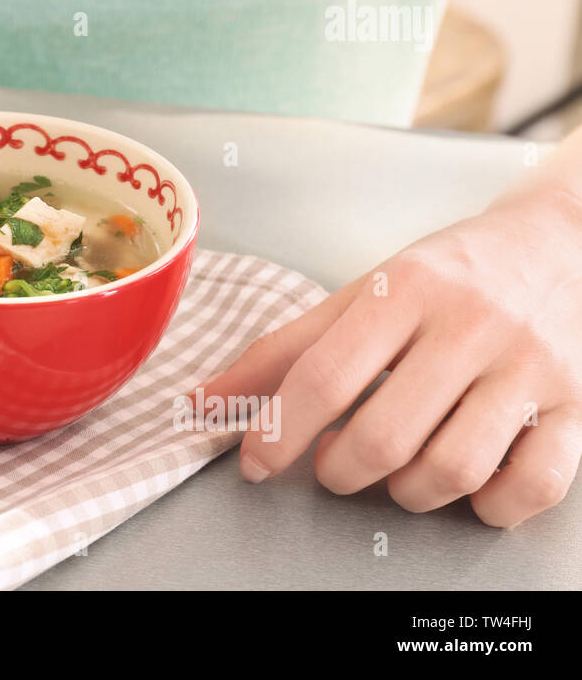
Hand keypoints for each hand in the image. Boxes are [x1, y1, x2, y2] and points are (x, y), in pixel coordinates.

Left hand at [199, 186, 581, 526]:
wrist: (558, 242)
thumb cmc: (447, 275)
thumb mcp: (360, 294)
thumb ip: (283, 350)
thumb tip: (205, 400)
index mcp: (405, 291)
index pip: (324, 376)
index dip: (277, 432)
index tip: (255, 461)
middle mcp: (470, 326)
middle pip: (385, 436)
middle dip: (339, 471)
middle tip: (332, 463)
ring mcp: (530, 368)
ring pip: (454, 470)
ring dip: (407, 493)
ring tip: (394, 470)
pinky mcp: (577, 405)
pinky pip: (534, 487)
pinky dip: (490, 506)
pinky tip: (467, 483)